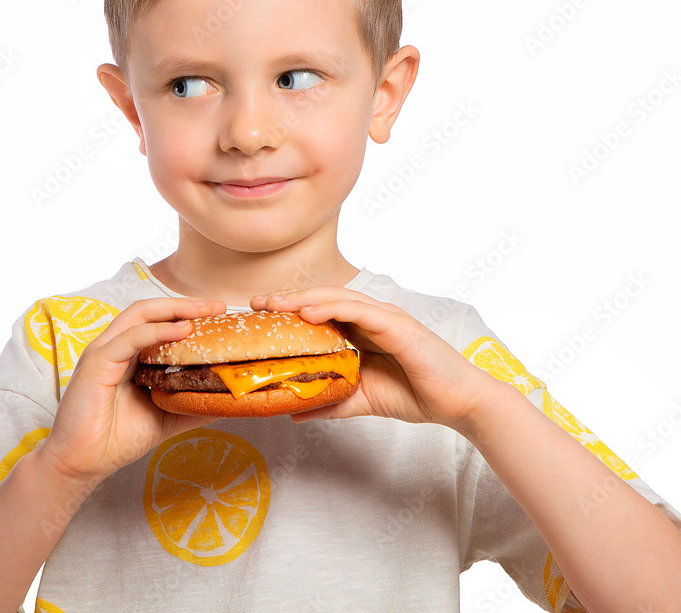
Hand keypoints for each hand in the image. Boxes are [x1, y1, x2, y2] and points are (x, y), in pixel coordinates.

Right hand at [37, 296, 225, 488]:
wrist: (83, 463)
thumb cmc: (117, 439)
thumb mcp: (166, 417)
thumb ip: (191, 403)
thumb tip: (227, 397)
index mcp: (129, 355)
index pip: (159, 322)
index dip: (189, 314)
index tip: (220, 315)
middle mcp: (115, 346)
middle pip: (151, 310)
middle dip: (186, 305)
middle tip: (218, 307)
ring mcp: (104, 351)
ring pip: (139, 315)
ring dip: (174, 309)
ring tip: (204, 312)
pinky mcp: (96, 363)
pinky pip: (129, 338)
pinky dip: (157, 330)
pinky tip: (182, 330)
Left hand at [250, 287, 493, 430]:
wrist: (457, 404)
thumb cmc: (414, 395)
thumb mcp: (359, 401)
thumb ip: (328, 403)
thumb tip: (292, 412)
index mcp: (360, 330)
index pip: (318, 312)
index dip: (287, 310)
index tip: (258, 315)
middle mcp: (369, 318)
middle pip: (321, 299)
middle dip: (287, 299)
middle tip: (255, 304)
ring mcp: (384, 318)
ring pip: (336, 298)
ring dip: (303, 299)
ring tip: (275, 304)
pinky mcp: (397, 325)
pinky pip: (359, 311)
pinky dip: (332, 308)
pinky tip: (309, 313)